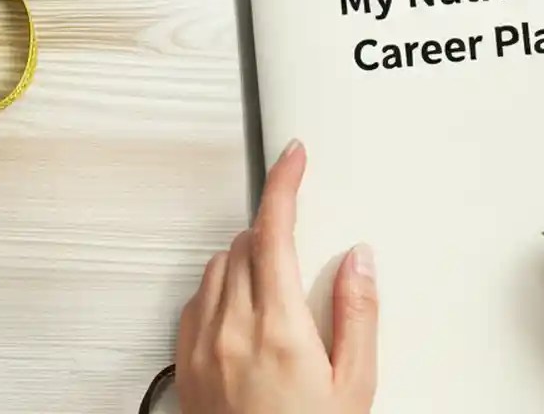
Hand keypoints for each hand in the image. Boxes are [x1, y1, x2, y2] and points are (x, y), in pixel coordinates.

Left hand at [176, 140, 378, 413]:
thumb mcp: (356, 384)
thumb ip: (359, 314)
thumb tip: (359, 260)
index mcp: (279, 329)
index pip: (273, 232)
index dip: (283, 184)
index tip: (292, 158)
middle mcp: (230, 331)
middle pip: (242, 244)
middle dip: (273, 229)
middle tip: (302, 243)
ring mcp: (200, 348)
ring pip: (215, 268)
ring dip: (244, 258)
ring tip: (277, 284)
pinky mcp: (184, 364)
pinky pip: (195, 301)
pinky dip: (219, 289)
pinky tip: (243, 310)